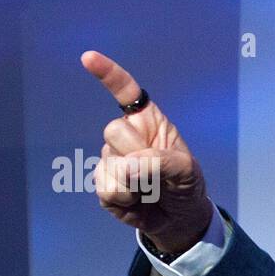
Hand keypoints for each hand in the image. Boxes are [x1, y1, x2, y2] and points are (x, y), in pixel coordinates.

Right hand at [80, 50, 212, 254]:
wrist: (178, 217)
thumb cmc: (185, 185)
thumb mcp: (185, 171)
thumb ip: (159, 164)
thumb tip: (125, 167)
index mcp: (148, 122)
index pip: (125, 92)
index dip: (108, 74)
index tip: (89, 58)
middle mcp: (126, 136)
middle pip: (113, 131)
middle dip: (138, 155)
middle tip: (159, 172)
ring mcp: (111, 159)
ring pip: (109, 165)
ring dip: (135, 184)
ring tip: (151, 190)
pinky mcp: (103, 183)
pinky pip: (106, 189)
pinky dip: (126, 200)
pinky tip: (137, 201)